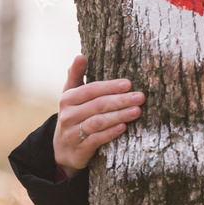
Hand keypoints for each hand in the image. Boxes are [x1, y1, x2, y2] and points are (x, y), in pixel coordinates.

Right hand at [52, 55, 143, 176]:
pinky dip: (111, 132)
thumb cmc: (74, 115)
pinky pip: (97, 139)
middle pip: (98, 105)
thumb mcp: (71, 95)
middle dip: (121, 100)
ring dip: (119, 115)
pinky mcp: (80, 148)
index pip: (91, 90)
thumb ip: (76, 76)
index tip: (129, 84)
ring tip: (137, 111)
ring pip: (99, 122)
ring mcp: (73, 132)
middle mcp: (68, 115)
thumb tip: (80, 56)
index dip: (110, 87)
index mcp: (67, 99)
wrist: (63, 148)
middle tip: (141, 97)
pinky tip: (124, 127)